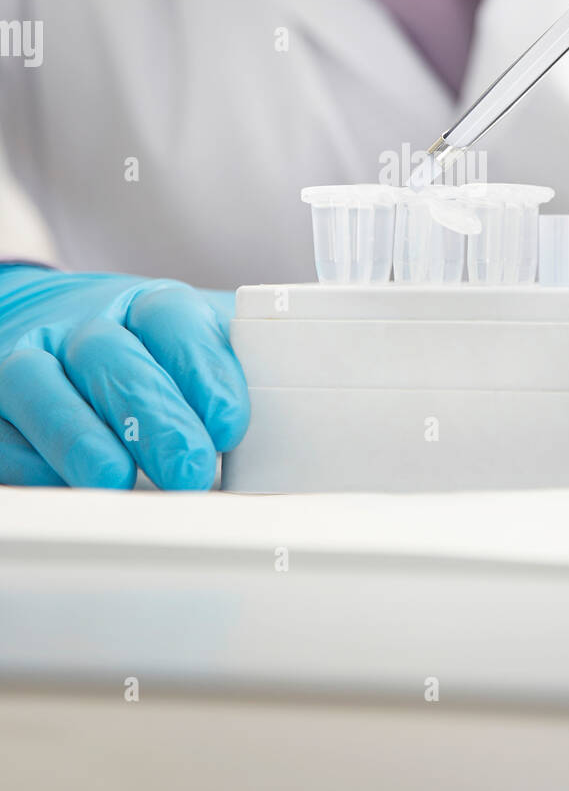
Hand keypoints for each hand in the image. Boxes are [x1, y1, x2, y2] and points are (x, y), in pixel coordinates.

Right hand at [0, 267, 248, 489]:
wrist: (42, 319)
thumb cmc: (143, 347)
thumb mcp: (195, 340)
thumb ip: (245, 363)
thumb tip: (315, 394)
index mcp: (149, 305)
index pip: (175, 323)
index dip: (204, 371)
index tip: (233, 424)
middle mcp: (85, 325)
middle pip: (113, 359)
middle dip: (154, 416)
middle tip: (190, 470)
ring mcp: (29, 357)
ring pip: (42, 386)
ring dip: (80, 436)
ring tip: (116, 479)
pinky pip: (3, 429)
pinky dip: (31, 458)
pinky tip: (65, 484)